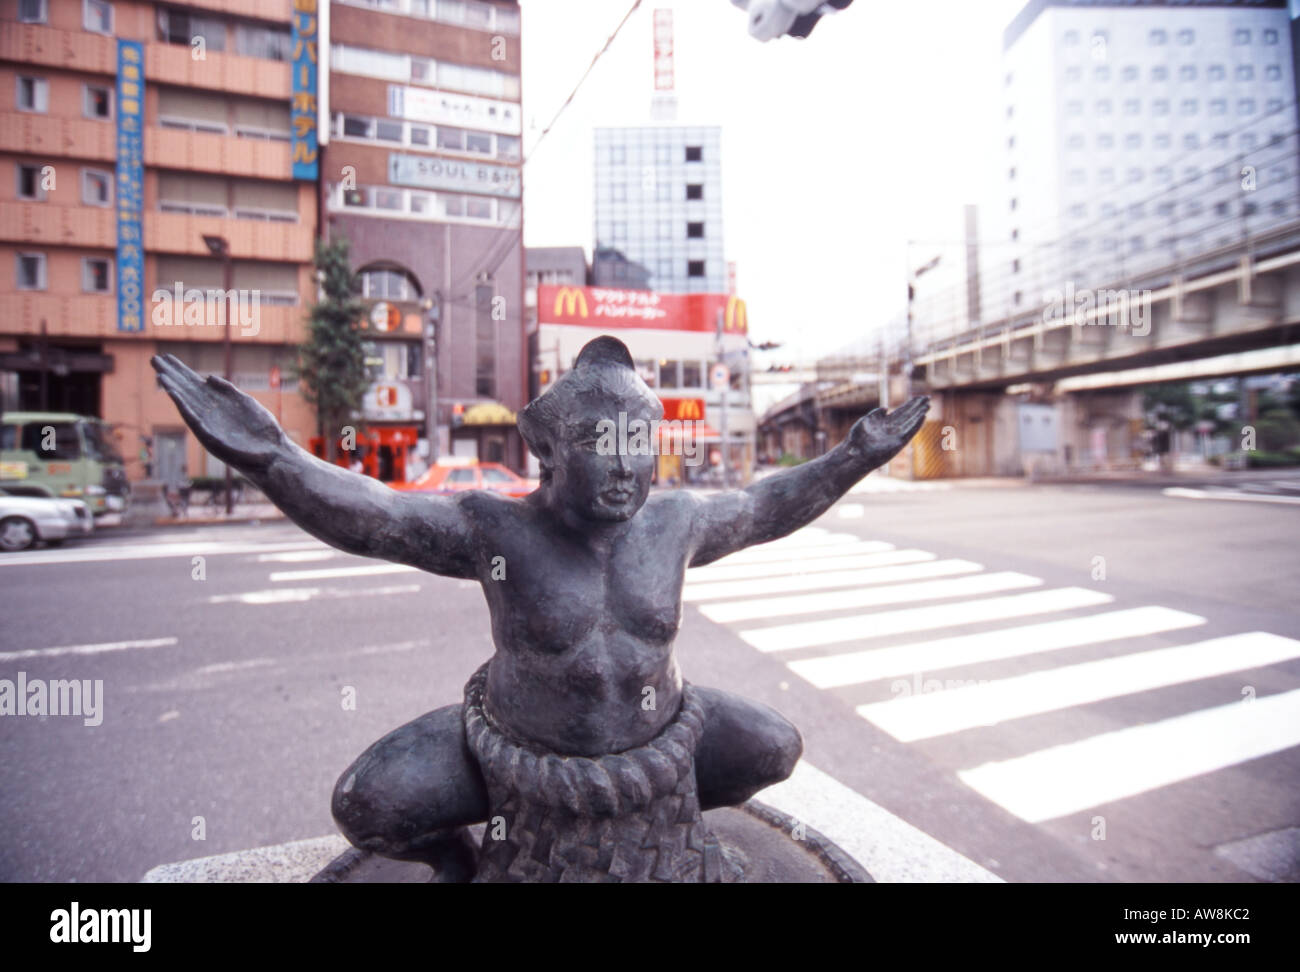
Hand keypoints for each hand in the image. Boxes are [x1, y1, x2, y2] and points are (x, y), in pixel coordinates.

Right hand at [151, 354, 285, 474]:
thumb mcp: (245, 403)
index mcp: (218, 405)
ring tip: (160, 373)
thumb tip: (208, 378)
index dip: (182, 372)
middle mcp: (209, 414)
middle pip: (187, 390)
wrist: (275, 455)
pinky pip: (194, 419)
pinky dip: (183, 405)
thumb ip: (227, 391)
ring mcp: (209, 425)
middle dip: (171, 375)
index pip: (195, 385)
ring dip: (173, 388)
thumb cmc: (263, 431)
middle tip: (154, 358)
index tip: (167, 358)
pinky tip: (173, 393)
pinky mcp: (211, 437)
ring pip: (187, 402)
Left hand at [846, 396, 930, 469]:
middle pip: (908, 415)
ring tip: (928, 405)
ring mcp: (896, 436)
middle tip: (927, 398)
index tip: (919, 398)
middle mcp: (892, 429)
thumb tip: (886, 408)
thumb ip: (875, 414)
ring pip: (911, 422)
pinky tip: (923, 417)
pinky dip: (916, 424)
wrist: (855, 454)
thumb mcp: (865, 421)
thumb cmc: (856, 439)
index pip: (901, 411)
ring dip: (919, 414)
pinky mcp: (898, 443)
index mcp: (885, 423)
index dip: (910, 404)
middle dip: (917, 407)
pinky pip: (910, 432)